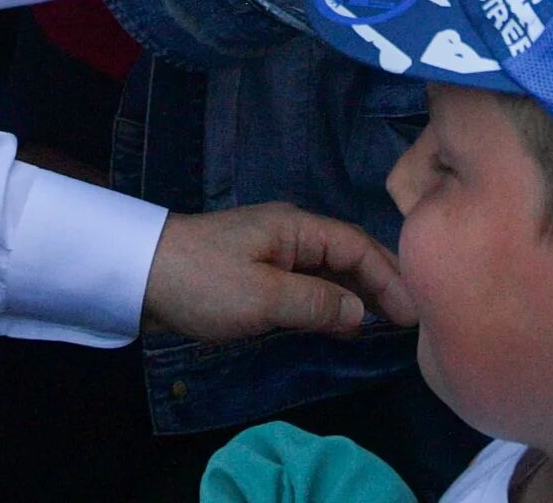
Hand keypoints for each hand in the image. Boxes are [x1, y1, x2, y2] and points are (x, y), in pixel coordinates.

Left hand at [138, 203, 418, 343]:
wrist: (138, 276)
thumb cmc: (202, 283)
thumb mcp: (263, 298)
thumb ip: (316, 304)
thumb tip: (362, 313)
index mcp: (295, 228)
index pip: (358, 247)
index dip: (390, 279)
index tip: (414, 314)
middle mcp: (289, 233)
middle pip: (348, 255)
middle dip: (383, 283)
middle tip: (413, 320)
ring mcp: (272, 253)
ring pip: (329, 271)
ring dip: (359, 294)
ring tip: (389, 325)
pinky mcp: (256, 274)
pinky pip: (307, 284)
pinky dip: (331, 302)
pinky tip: (342, 325)